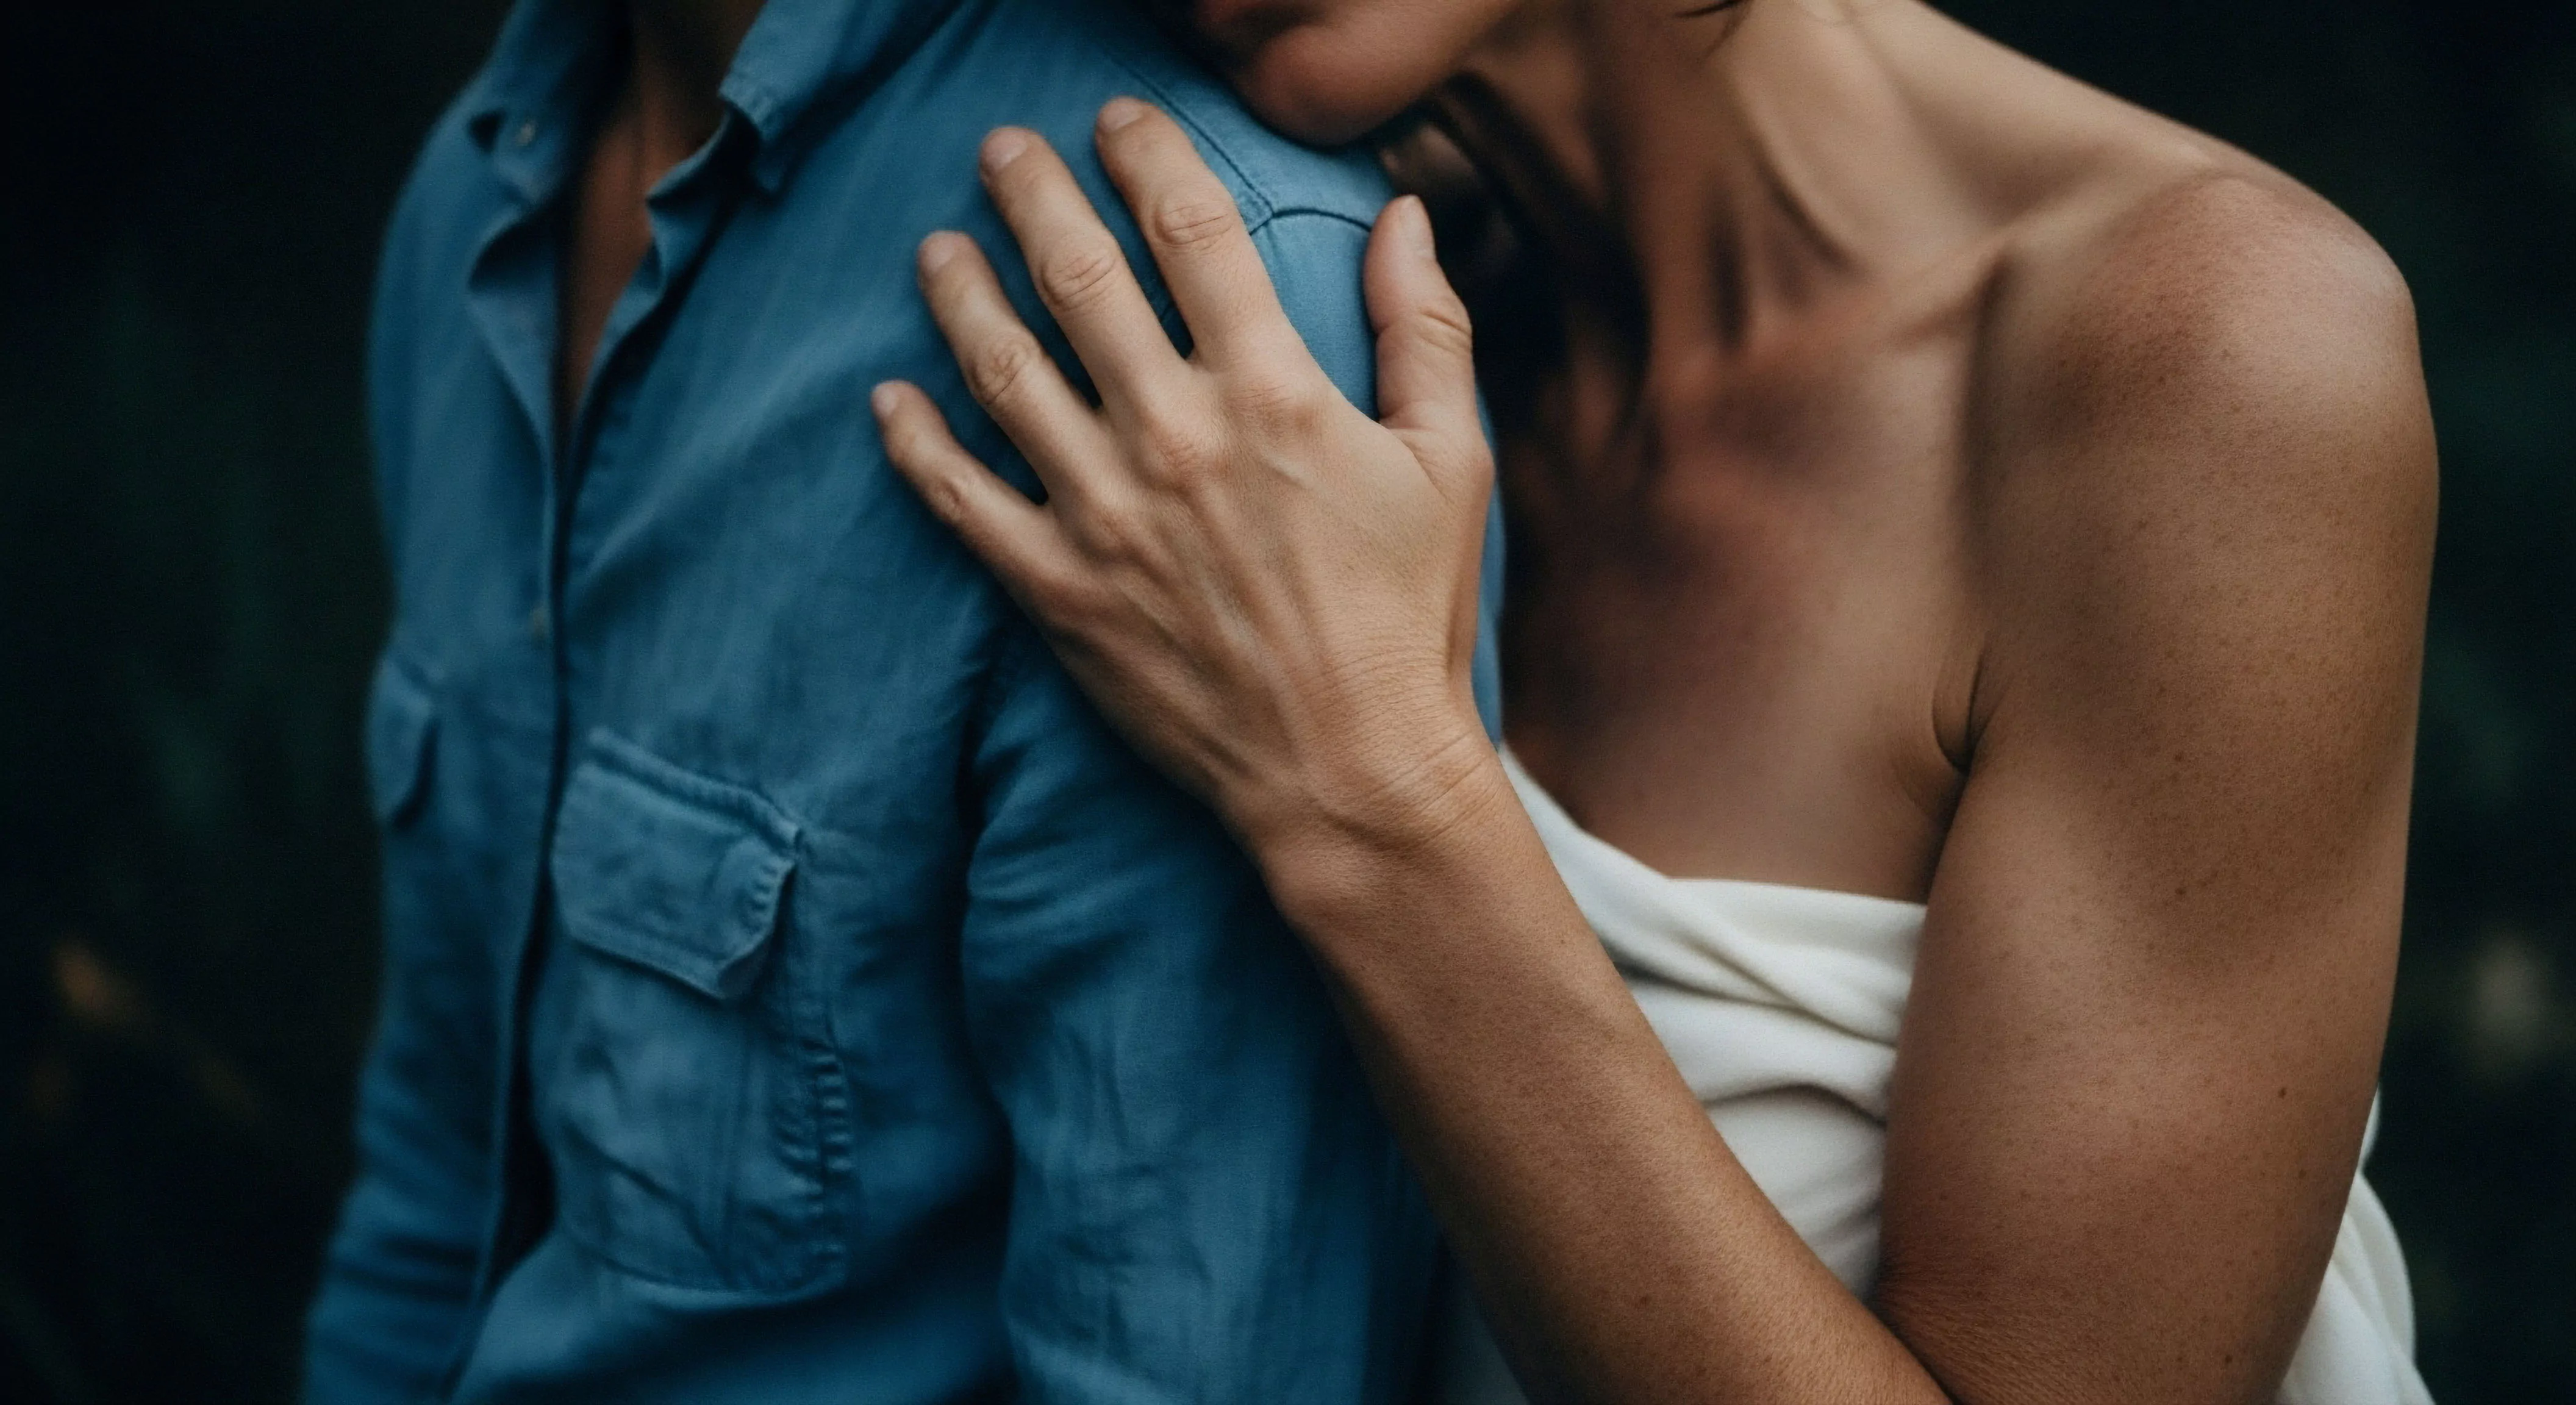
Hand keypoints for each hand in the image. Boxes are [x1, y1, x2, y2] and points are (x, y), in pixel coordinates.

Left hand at [872, 98, 1498, 860]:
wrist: (1352, 774)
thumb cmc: (1411, 617)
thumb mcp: (1451, 462)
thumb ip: (1421, 328)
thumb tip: (1404, 213)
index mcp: (1271, 394)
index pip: (1190, 231)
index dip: (1146, 158)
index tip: (1116, 122)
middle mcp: (1174, 437)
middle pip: (1077, 277)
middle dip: (1030, 195)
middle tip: (1002, 150)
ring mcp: (1104, 516)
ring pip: (1002, 372)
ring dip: (959, 295)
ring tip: (936, 246)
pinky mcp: (1058, 592)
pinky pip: (961, 501)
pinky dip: (915, 443)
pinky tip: (889, 398)